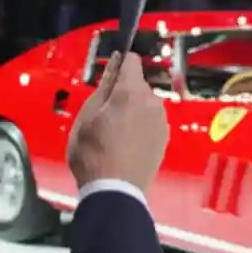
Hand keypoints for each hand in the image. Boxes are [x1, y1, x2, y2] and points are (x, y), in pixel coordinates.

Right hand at [68, 52, 168, 193]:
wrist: (115, 192)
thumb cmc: (93, 154)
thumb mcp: (86, 117)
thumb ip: (104, 85)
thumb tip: (115, 61)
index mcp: (131, 92)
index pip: (131, 60)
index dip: (118, 65)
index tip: (107, 78)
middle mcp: (153, 102)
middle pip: (137, 85)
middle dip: (122, 93)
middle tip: (104, 116)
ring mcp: (162, 121)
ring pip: (145, 104)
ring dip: (132, 110)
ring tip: (114, 134)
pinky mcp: (165, 138)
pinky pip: (150, 121)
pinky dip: (140, 126)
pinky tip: (127, 144)